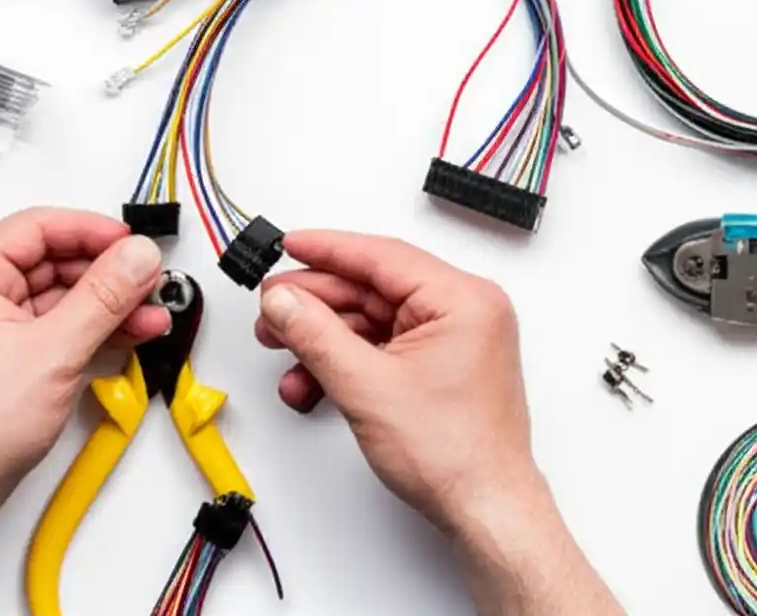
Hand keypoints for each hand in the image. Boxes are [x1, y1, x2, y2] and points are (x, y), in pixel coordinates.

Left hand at [0, 208, 170, 504]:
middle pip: (48, 261)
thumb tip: (136, 257)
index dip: (90, 232)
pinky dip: (86, 329)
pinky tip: (125, 332)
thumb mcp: (54, 352)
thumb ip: (103, 297)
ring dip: (104, 305)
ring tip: (147, 313)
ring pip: (54, 296)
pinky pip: (48, 324)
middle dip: (105, 275)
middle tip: (147, 282)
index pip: (34, 229)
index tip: (131, 244)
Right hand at [255, 231, 536, 530]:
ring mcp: (453, 340)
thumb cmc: (455, 455)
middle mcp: (464, 312)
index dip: (326, 250)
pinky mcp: (439, 367)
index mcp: (463, 300)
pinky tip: (312, 380)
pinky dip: (344, 361)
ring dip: (323, 339)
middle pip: (371, 289)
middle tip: (273, 310)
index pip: (381, 256)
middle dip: (315, 305)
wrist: (483, 511)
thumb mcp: (366, 386)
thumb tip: (284, 300)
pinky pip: (381, 348)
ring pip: (370, 322)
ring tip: (284, 350)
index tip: (288, 245)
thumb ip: (315, 334)